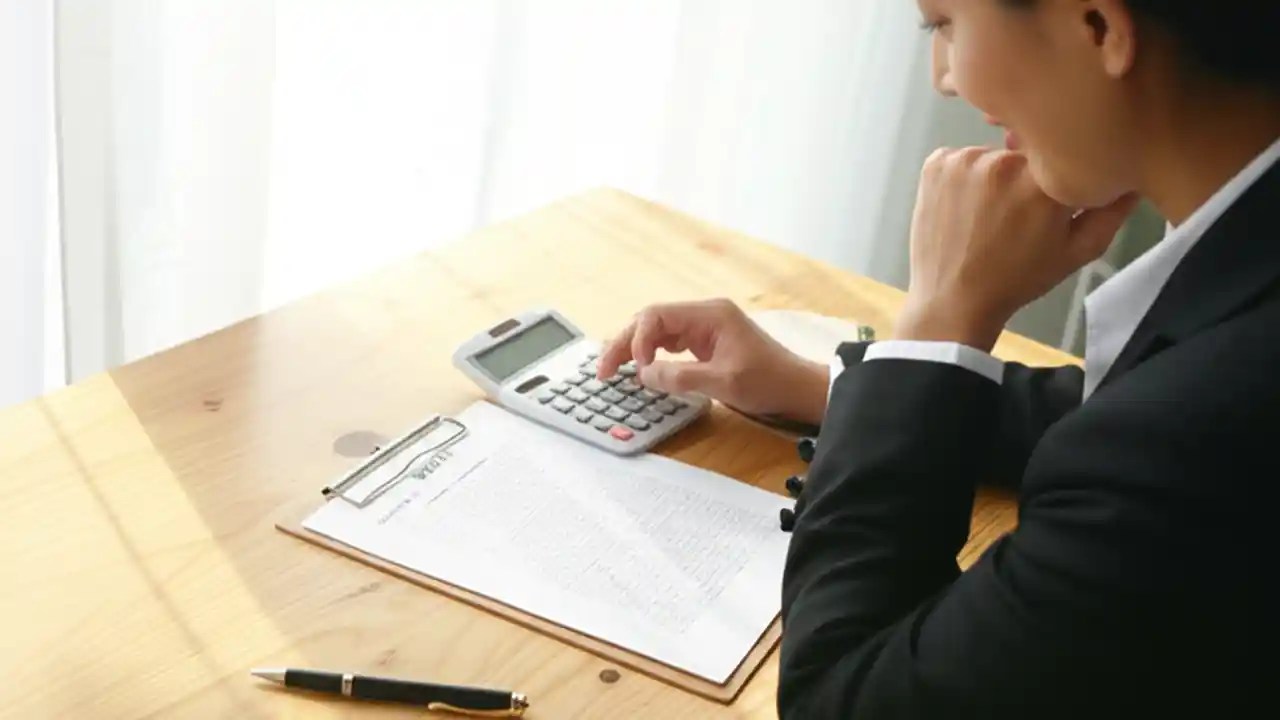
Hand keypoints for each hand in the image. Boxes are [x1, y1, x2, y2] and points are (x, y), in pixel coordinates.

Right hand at [597, 299, 829, 425]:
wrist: (798, 388)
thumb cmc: (769, 381)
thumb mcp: (724, 382)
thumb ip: (681, 377)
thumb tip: (643, 375)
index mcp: (709, 314)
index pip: (657, 316)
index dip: (638, 340)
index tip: (636, 369)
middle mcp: (703, 314)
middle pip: (651, 320)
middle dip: (624, 343)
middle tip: (603, 371)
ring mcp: (704, 327)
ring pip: (656, 331)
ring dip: (633, 349)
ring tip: (611, 371)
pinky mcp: (705, 342)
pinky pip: (668, 343)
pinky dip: (650, 355)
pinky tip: (638, 370)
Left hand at [898, 147, 1138, 349]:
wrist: (953, 299)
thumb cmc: (1019, 278)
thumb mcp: (1077, 252)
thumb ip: (1112, 211)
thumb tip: (1135, 176)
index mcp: (1044, 183)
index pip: (1067, 155)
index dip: (1063, 173)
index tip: (1056, 194)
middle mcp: (1003, 162)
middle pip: (1028, 152)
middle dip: (1029, 174)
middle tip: (1020, 212)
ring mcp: (965, 160)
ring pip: (994, 153)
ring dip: (996, 175)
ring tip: (989, 213)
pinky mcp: (936, 162)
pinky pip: (962, 156)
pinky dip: (966, 176)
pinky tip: (965, 206)